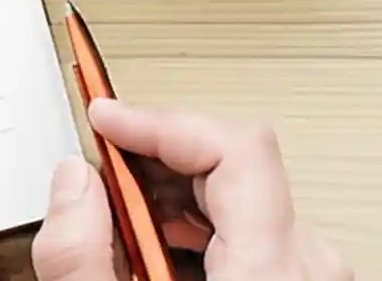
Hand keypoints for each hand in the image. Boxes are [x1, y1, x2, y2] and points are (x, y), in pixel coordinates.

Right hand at [31, 99, 352, 280]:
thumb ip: (82, 255)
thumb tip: (72, 183)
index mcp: (271, 269)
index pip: (232, 145)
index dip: (160, 119)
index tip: (107, 115)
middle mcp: (307, 264)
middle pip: (228, 162)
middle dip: (151, 158)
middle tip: (96, 172)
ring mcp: (308, 273)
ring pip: (236, 193)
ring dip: (168, 193)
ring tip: (116, 221)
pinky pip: (249, 226)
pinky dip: (193, 223)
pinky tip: (152, 248)